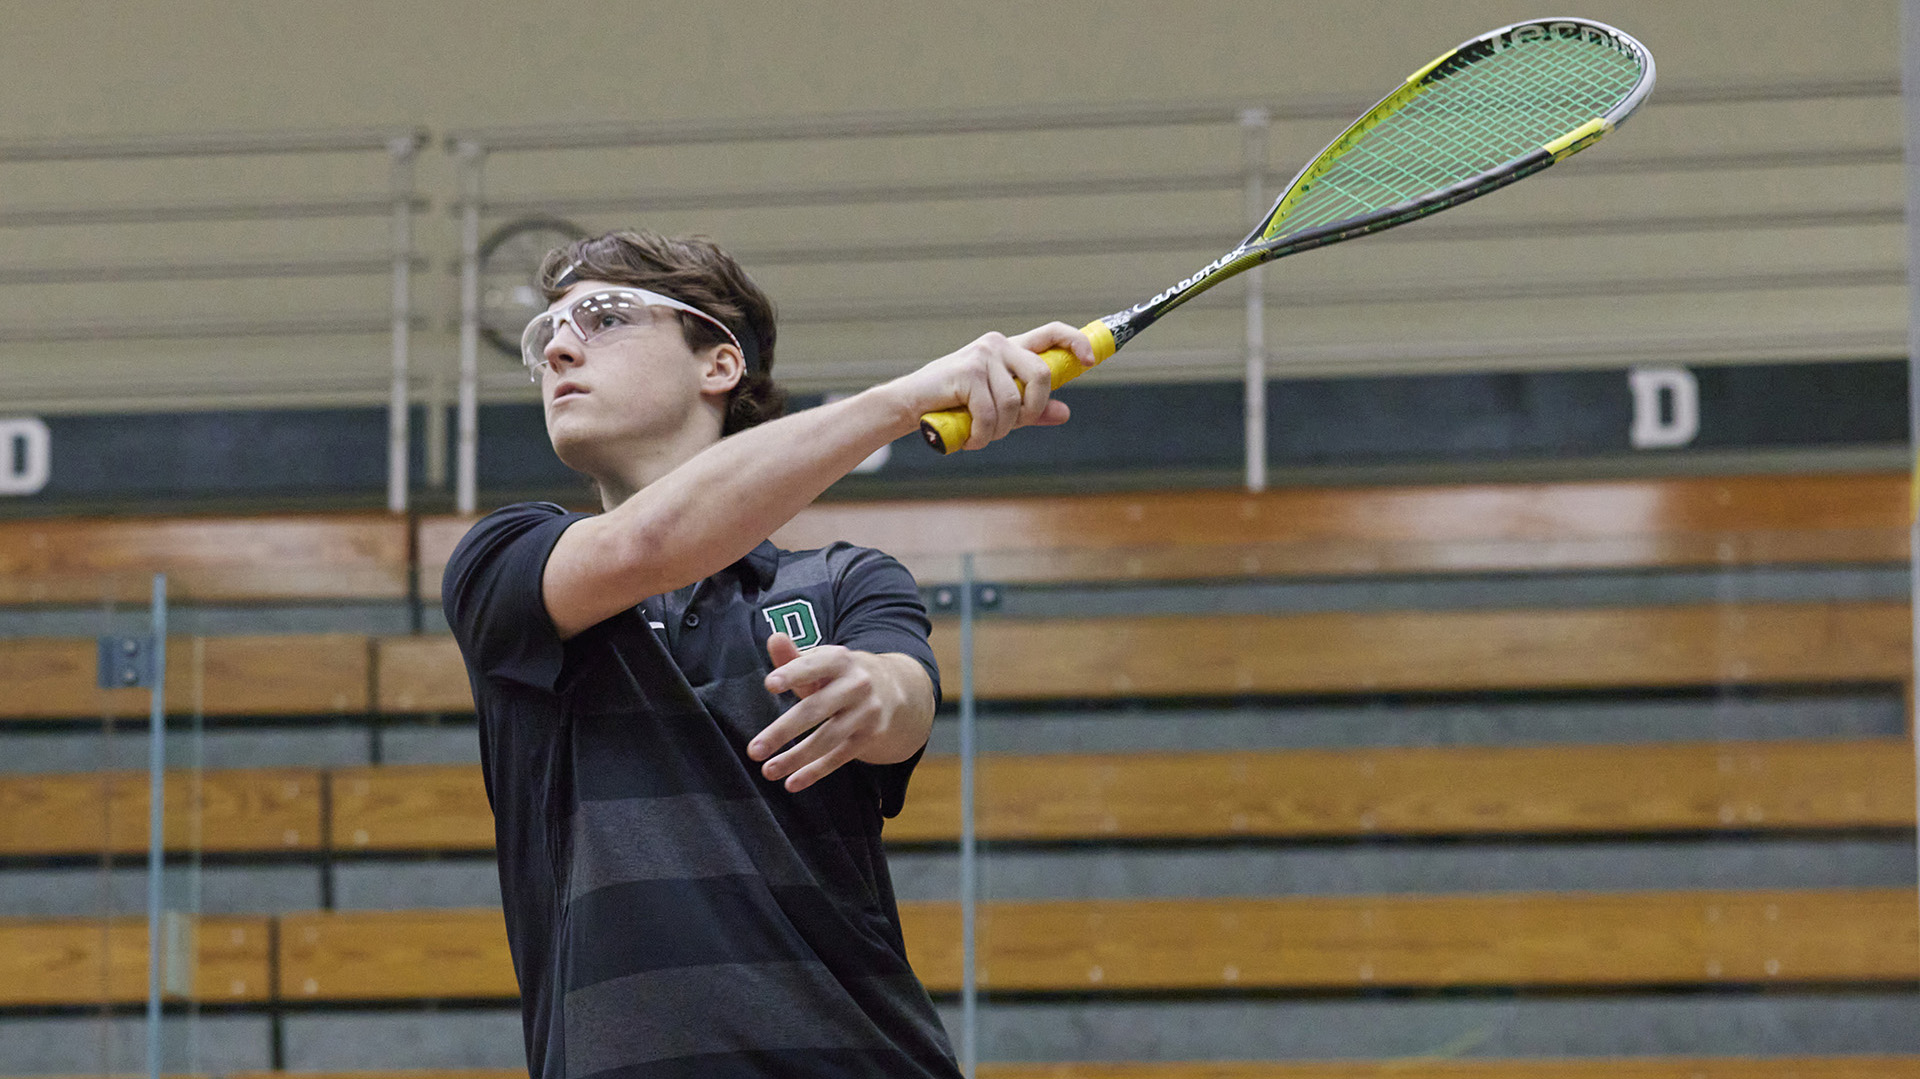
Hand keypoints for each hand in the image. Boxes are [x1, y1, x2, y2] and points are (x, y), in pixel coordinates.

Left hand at [747, 633, 933, 792]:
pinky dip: (815, 771)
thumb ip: (794, 656)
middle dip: (783, 731)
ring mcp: (866, 713)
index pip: (814, 666)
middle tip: (753, 750)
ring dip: (796, 758)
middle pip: (815, 710)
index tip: (770, 684)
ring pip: (827, 739)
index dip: (793, 673)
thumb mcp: (824, 662)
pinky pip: (840, 756)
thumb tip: (774, 637)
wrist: (896, 689)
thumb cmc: (843, 675)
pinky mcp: (870, 736)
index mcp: (841, 660)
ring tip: (768, 771)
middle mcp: (857, 685)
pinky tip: (792, 783)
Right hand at [887, 322, 1094, 450]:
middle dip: (1033, 409)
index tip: (1091, 361)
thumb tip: (1066, 412)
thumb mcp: (999, 406)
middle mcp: (997, 344)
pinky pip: (991, 412)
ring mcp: (982, 355)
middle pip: (1042, 374)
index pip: (1052, 333)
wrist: (909, 406)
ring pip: (1014, 402)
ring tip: (981, 435)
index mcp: (1009, 348)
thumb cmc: (953, 406)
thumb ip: (1032, 409)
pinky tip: (970, 438)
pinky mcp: (967, 371)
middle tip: (1013, 427)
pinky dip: (983, 434)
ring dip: (1000, 430)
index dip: (1076, 342)